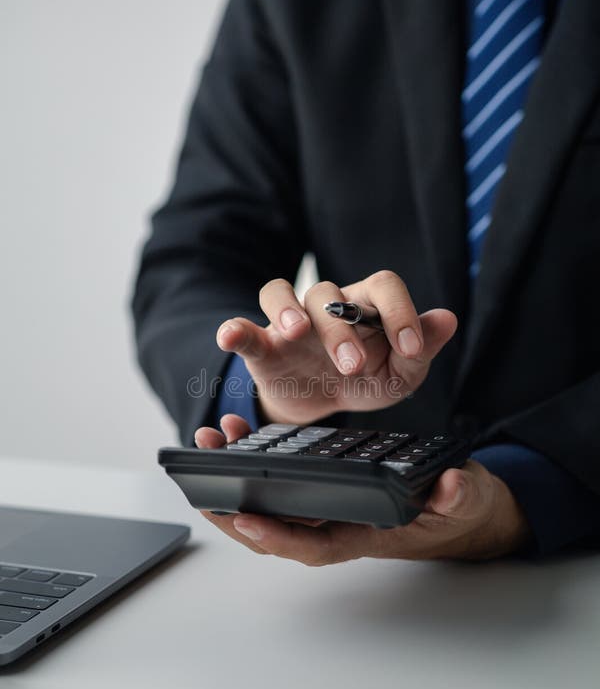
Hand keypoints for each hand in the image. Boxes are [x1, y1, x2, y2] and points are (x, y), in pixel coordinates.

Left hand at [195, 416, 531, 562]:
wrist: (458, 507)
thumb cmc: (456, 509)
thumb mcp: (465, 500)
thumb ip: (458, 495)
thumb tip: (450, 486)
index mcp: (365, 533)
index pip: (314, 544)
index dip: (278, 537)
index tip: (245, 519)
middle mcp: (339, 525)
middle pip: (276, 530)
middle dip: (232, 511)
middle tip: (198, 480)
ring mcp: (330, 509)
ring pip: (272, 505)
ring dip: (235, 480)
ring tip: (212, 441)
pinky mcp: (327, 488)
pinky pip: (284, 484)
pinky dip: (257, 461)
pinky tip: (241, 432)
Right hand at [215, 270, 456, 423]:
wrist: (325, 404)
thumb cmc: (365, 378)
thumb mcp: (401, 372)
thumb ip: (422, 347)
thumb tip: (447, 318)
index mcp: (366, 306)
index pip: (383, 285)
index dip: (399, 311)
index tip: (410, 349)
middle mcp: (327, 305)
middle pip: (329, 292)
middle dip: (342, 330)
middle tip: (352, 367)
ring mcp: (291, 323)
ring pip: (283, 294)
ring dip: (289, 310)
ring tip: (297, 332)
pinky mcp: (263, 346)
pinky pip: (244, 328)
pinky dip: (234, 328)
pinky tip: (230, 334)